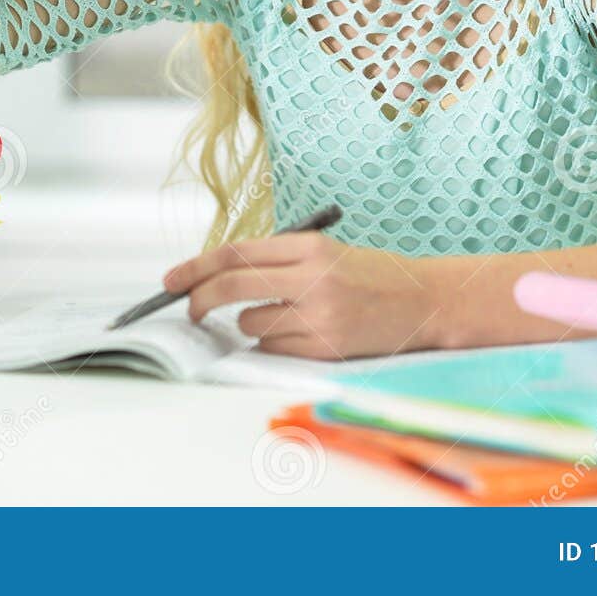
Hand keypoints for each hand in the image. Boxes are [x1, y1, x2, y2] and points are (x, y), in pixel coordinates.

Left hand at [160, 231, 446, 359]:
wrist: (426, 302)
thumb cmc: (369, 276)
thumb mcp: (325, 254)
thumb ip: (276, 262)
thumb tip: (215, 278)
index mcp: (308, 247)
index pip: (235, 253)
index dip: (195, 267)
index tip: (170, 280)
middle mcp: (312, 278)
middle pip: (231, 286)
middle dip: (199, 299)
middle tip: (189, 309)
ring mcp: (320, 316)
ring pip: (250, 324)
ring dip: (252, 324)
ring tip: (290, 316)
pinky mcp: (326, 348)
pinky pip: (273, 349)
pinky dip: (276, 344)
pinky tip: (306, 334)